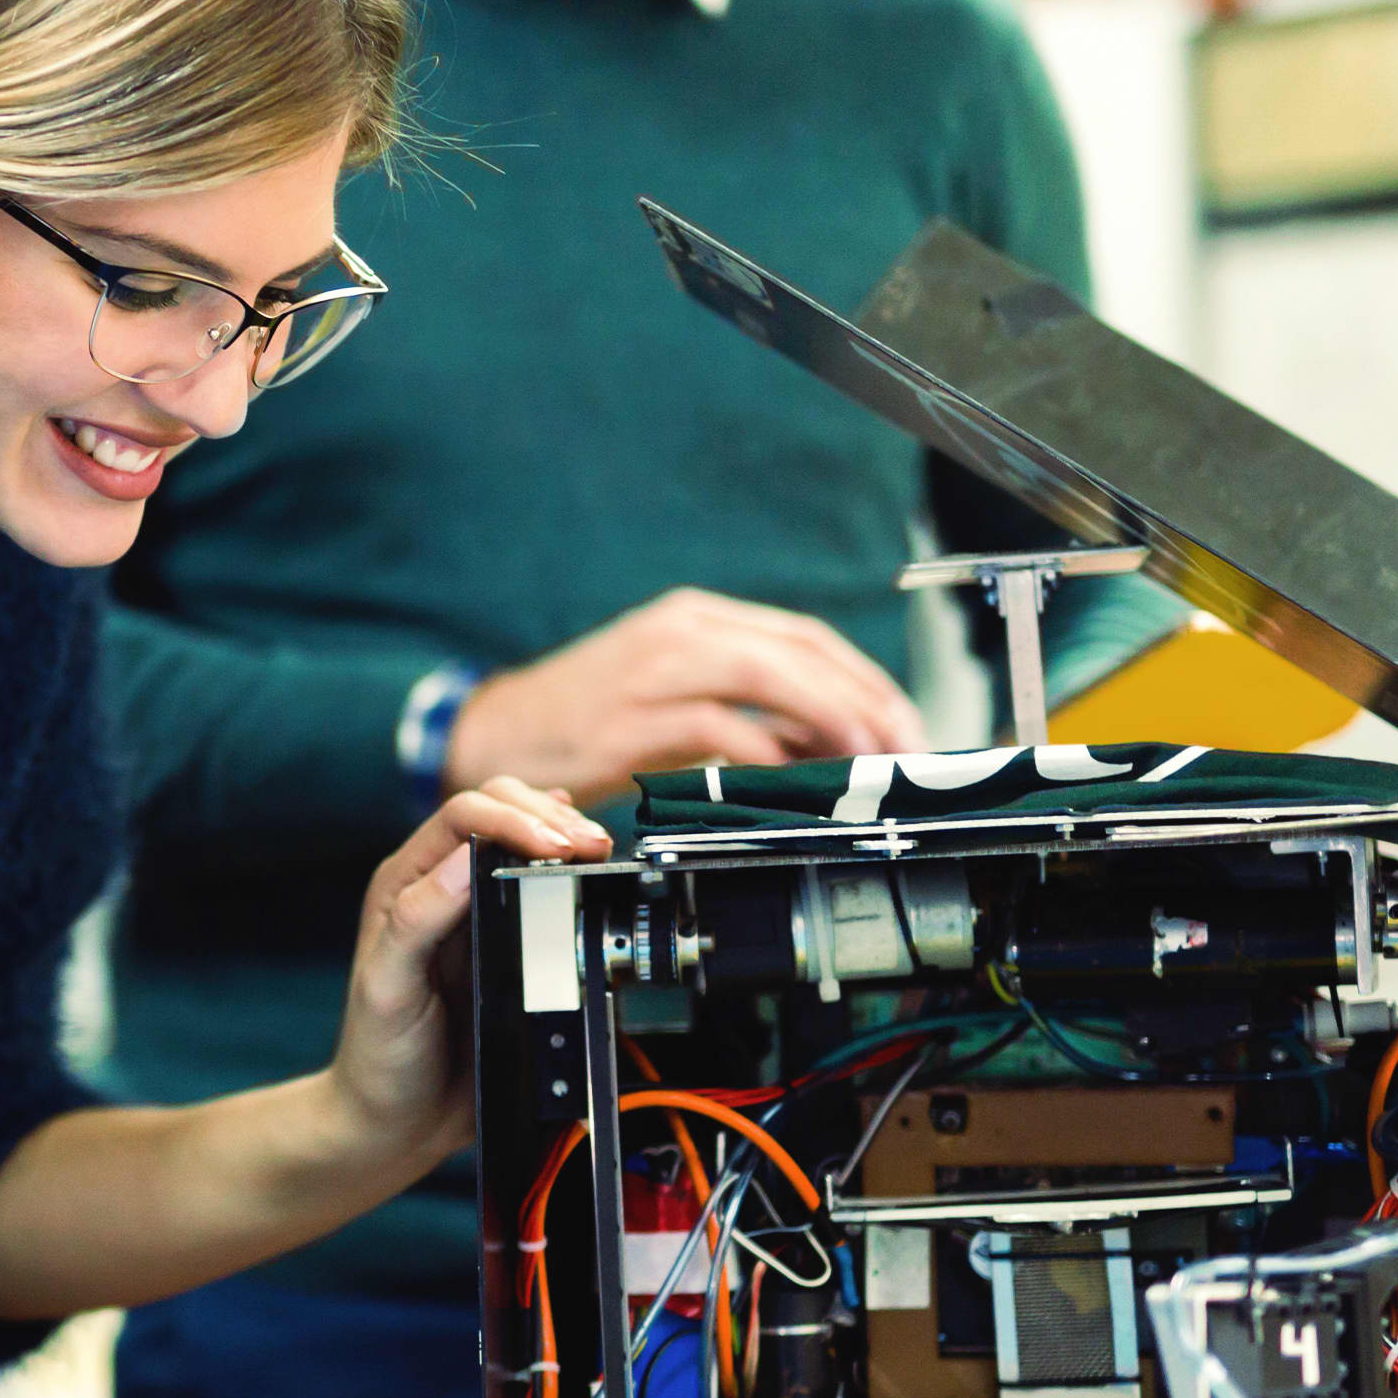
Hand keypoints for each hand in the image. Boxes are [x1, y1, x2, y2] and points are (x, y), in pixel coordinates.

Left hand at [323, 777, 604, 1172]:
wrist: (397, 1121)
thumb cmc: (379, 1058)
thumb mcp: (387, 990)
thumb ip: (415, 923)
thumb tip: (464, 864)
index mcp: (406, 884)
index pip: (463, 815)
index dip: (514, 817)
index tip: (557, 844)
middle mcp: (440, 886)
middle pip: (499, 811)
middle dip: (549, 816)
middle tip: (593, 844)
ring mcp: (476, 910)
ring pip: (524, 839)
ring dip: (565, 833)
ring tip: (599, 849)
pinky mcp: (507, 938)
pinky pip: (542, 885)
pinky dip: (568, 865)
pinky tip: (587, 859)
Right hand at [447, 587, 923, 806]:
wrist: (495, 734)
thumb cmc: (587, 719)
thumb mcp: (672, 696)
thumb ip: (745, 710)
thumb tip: (826, 744)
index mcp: (694, 619)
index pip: (803, 637)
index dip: (864, 679)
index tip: (902, 723)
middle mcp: (678, 632)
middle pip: (796, 652)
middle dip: (863, 700)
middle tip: (902, 748)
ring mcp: (652, 672)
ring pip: (766, 677)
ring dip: (828, 719)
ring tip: (866, 761)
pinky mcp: (631, 721)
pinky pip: (717, 730)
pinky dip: (764, 753)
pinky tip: (794, 779)